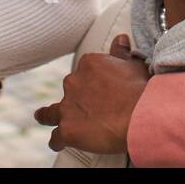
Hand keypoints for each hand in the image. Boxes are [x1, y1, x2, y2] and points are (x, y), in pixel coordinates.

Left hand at [33, 34, 150, 155]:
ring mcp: (68, 107)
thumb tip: (120, 40)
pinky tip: (58, 144)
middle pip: (70, 90)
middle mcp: (74, 83)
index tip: (97, 89)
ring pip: (52, 112)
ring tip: (43, 117)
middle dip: (76, 98)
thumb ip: (122, 53)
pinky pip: (56, 137)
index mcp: (89, 65)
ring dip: (49, 115)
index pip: (84, 72)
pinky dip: (57, 141)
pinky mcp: (68, 129)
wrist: (141, 114)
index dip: (91, 82)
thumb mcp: (133, 65)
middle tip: (90, 109)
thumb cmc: (140, 91)